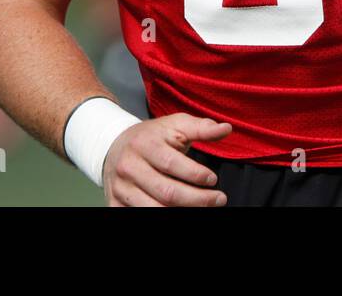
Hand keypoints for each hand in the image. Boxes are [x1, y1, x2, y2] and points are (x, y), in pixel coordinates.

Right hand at [102, 113, 232, 206]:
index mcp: (144, 145)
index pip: (172, 164)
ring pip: (153, 208)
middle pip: (166, 191)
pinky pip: (137, 216)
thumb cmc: (153, 136)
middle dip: (197, 199)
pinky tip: (178, 212)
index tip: (213, 179)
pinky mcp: (114, 202)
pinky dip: (159, 217)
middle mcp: (129, 167)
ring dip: (181, 212)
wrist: (115, 145)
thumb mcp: (176, 125)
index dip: (195, 174)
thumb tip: (227, 128)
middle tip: (219, 200)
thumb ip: (201, 127)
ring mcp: (120, 187)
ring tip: (203, 208)